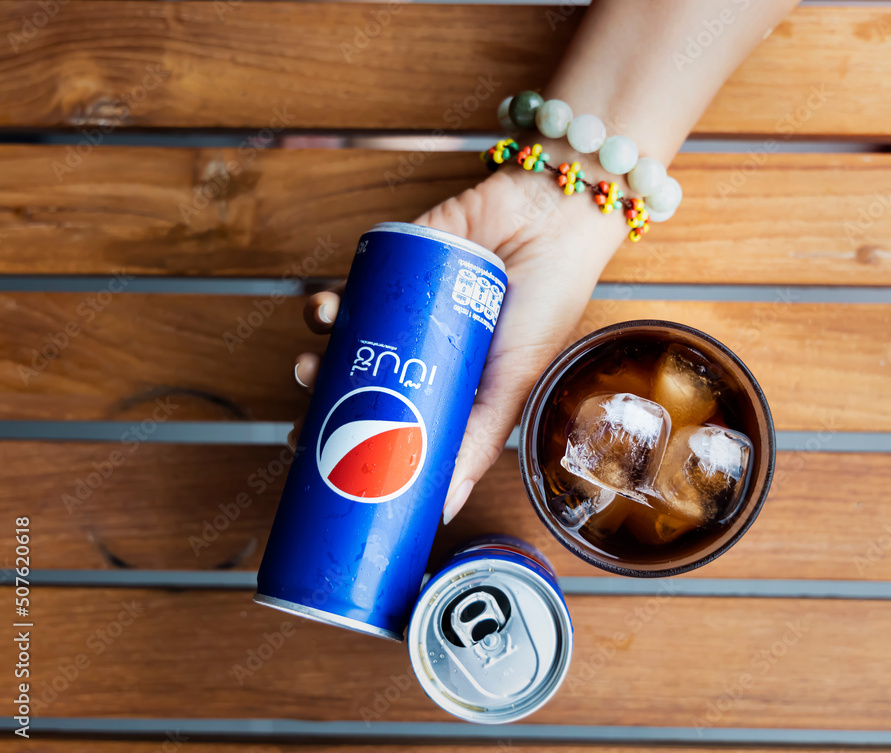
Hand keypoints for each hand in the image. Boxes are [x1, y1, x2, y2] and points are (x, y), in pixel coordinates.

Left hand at [293, 159, 626, 522]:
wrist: (549, 220)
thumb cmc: (546, 305)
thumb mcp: (512, 385)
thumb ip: (478, 442)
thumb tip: (442, 510)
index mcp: (452, 388)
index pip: (396, 421)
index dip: (356, 445)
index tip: (324, 468)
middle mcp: (424, 351)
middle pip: (362, 384)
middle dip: (325, 406)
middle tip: (304, 426)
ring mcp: (404, 311)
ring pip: (348, 341)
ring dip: (320, 357)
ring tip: (309, 369)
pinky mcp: (393, 268)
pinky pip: (350, 290)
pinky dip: (328, 305)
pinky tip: (323, 313)